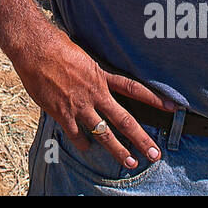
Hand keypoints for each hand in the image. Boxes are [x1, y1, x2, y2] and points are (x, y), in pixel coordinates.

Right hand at [12, 29, 170, 167]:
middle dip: (141, 138)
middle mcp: (95, 93)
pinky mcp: (62, 113)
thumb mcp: (82, 55)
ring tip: (130, 162)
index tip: (172, 107)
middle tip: (154, 153)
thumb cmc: (55, 45)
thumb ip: (91, 71)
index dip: (154, 99)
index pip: (134, 89)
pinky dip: (82, 143)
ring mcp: (79, 105)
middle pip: (124, 120)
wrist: (35, 48)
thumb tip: (94, 76)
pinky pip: (76, 134)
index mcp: (101, 76)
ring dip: (117, 150)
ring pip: (103, 133)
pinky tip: (86, 147)